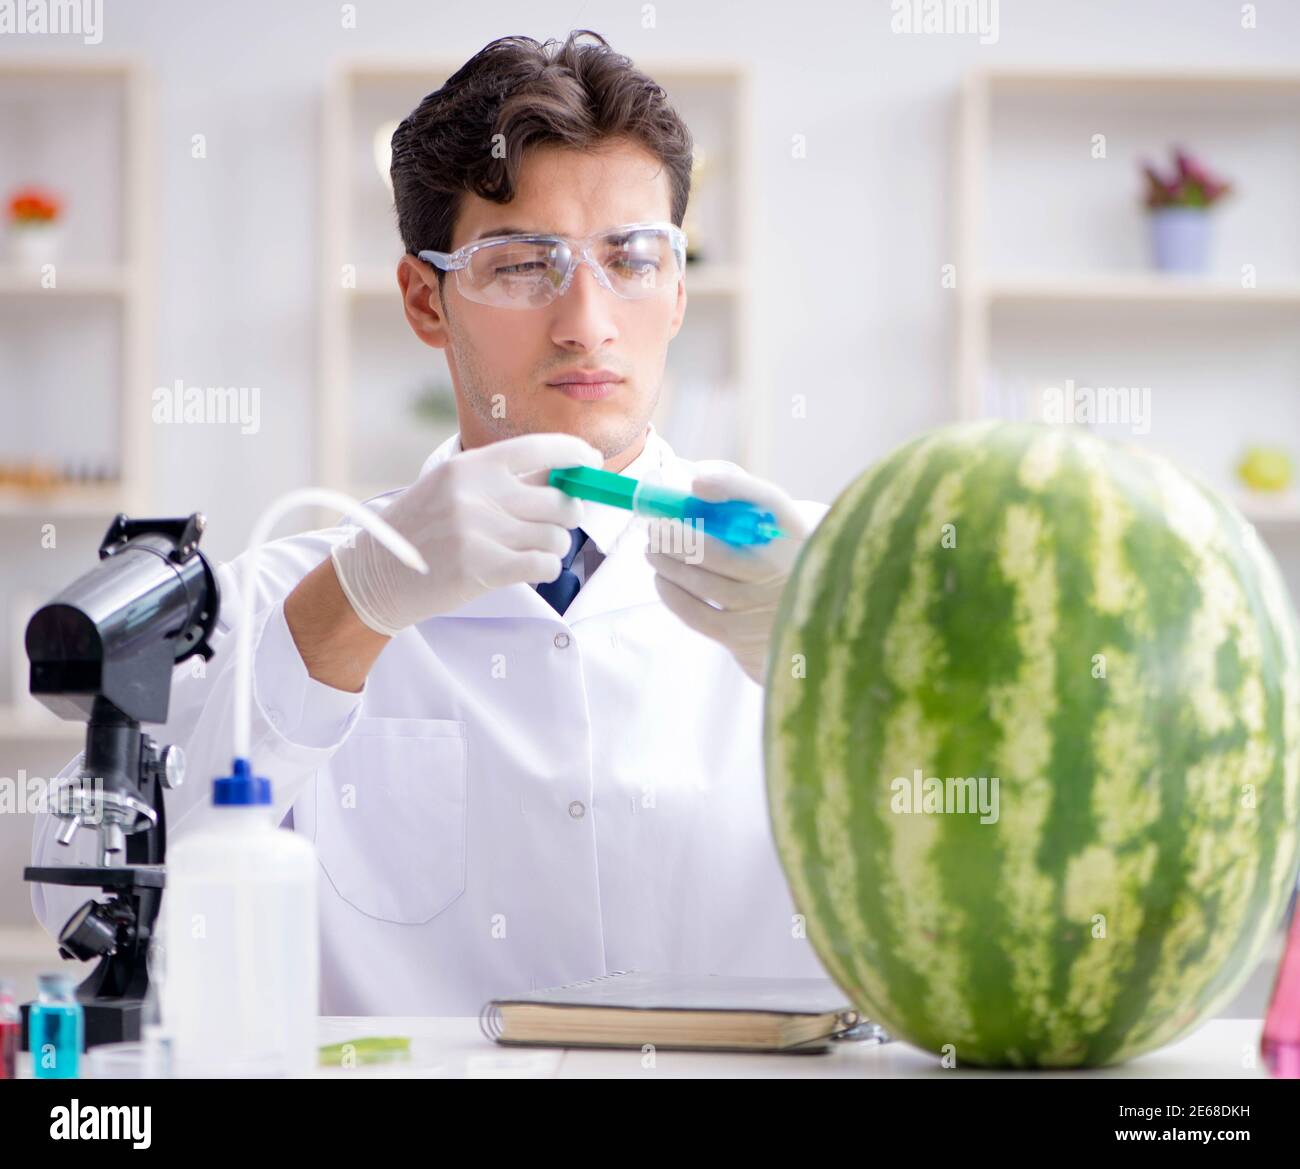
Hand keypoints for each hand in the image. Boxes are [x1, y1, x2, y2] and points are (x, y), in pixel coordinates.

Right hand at [331, 432, 601, 635]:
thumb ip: (503, 481)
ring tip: (528, 550)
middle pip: (558, 499)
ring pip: (555, 536)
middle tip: (554, 523)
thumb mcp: (453, 488)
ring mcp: (478, 531)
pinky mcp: (482, 568)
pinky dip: (545, 568)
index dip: (575, 454)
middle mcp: (475, 494)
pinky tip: (529, 568)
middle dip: (567, 514)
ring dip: (552, 546)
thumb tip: (565, 478)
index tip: (591, 463)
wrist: (376, 574)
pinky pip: (544, 564)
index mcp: (469, 466)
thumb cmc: (422, 530)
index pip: (539, 448)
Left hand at [645, 465, 814, 684]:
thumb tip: (697, 482)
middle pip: (718, 550)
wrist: (806, 624)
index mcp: (797, 535)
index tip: (696, 485)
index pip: (769, 502)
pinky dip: (671, 593)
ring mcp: (764, 608)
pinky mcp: (744, 638)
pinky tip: (661, 578)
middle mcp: (785, 571)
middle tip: (655, 527)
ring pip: (701, 582)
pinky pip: (696, 613)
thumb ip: (743, 498)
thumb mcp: (776, 528)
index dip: (730, 490)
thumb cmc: (779, 561)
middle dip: (675, 537)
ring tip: (652, 549)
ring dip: (667, 563)